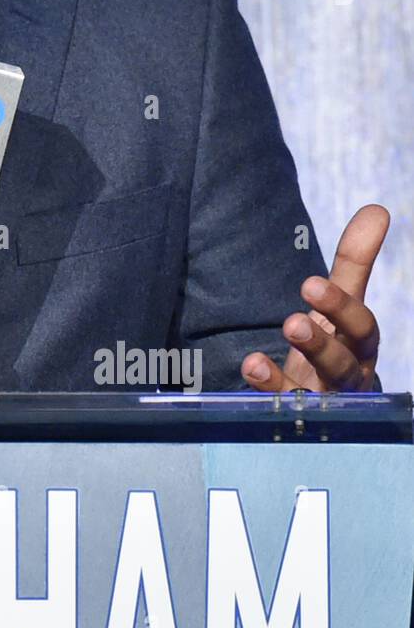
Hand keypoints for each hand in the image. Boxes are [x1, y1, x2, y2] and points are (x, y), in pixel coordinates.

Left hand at [241, 204, 388, 392]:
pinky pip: (283, 409)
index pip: (361, 329)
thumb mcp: (342, 303)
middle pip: (343, 364)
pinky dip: (267, 391)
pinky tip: (250, 370)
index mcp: (359, 346)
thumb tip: (377, 209)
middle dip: (321, 343)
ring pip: (317, 393)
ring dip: (290, 374)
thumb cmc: (335, 343)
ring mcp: (322, 402)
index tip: (309, 284)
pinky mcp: (295, 418)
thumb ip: (355, 262)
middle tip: (293, 322)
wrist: (322, 399)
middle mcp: (347, 376)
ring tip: (260, 356)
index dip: (340, 307)